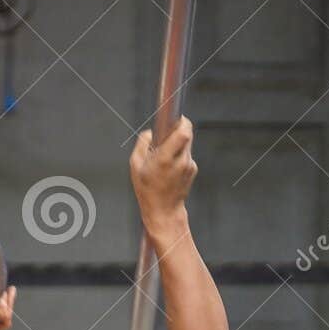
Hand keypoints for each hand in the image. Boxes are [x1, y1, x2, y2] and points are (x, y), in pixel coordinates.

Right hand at [129, 116, 196, 232]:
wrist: (164, 210)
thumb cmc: (148, 191)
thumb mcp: (136, 166)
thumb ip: (142, 144)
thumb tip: (150, 133)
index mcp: (166, 159)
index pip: (183, 132)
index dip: (182, 122)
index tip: (176, 118)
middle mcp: (181, 161)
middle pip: (187, 134)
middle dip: (178, 130)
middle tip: (167, 135)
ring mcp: (189, 166)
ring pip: (187, 144)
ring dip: (178, 144)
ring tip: (165, 155)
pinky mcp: (193, 170)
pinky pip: (187, 155)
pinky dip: (179, 155)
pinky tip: (170, 167)